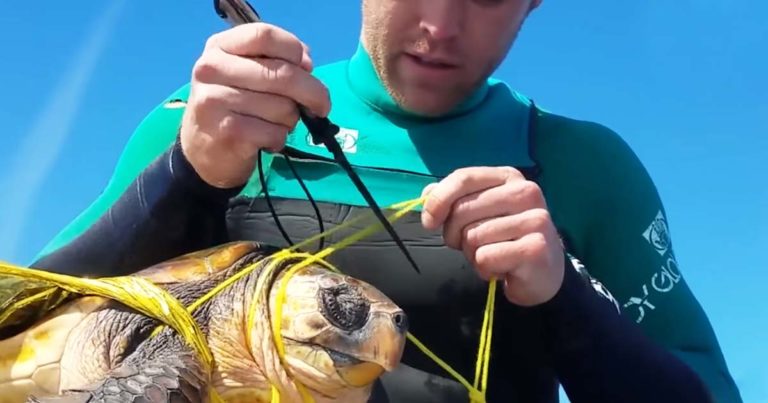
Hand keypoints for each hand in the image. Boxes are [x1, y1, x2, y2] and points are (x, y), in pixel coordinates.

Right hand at [180, 23, 330, 187]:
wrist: (203, 150)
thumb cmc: (235, 106)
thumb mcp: (248, 74)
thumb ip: (278, 61)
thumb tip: (307, 65)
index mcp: (219, 47)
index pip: (265, 35)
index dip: (294, 50)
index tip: (308, 67)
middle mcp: (211, 69)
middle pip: (281, 73)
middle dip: (312, 92)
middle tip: (322, 106)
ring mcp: (216, 101)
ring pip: (283, 107)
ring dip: (290, 120)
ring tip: (273, 124)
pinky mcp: (228, 132)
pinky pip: (276, 132)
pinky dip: (279, 139)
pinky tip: (265, 140)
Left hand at [421, 167, 564, 305]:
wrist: (541, 272)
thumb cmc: (504, 238)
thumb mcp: (478, 214)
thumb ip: (453, 199)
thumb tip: (428, 193)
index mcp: (509, 177)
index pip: (463, 178)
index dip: (438, 200)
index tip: (429, 222)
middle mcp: (526, 192)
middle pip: (463, 210)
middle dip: (455, 234)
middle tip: (470, 245)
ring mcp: (535, 219)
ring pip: (473, 237)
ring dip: (473, 254)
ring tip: (493, 255)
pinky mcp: (536, 248)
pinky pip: (485, 257)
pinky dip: (485, 268)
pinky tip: (503, 268)